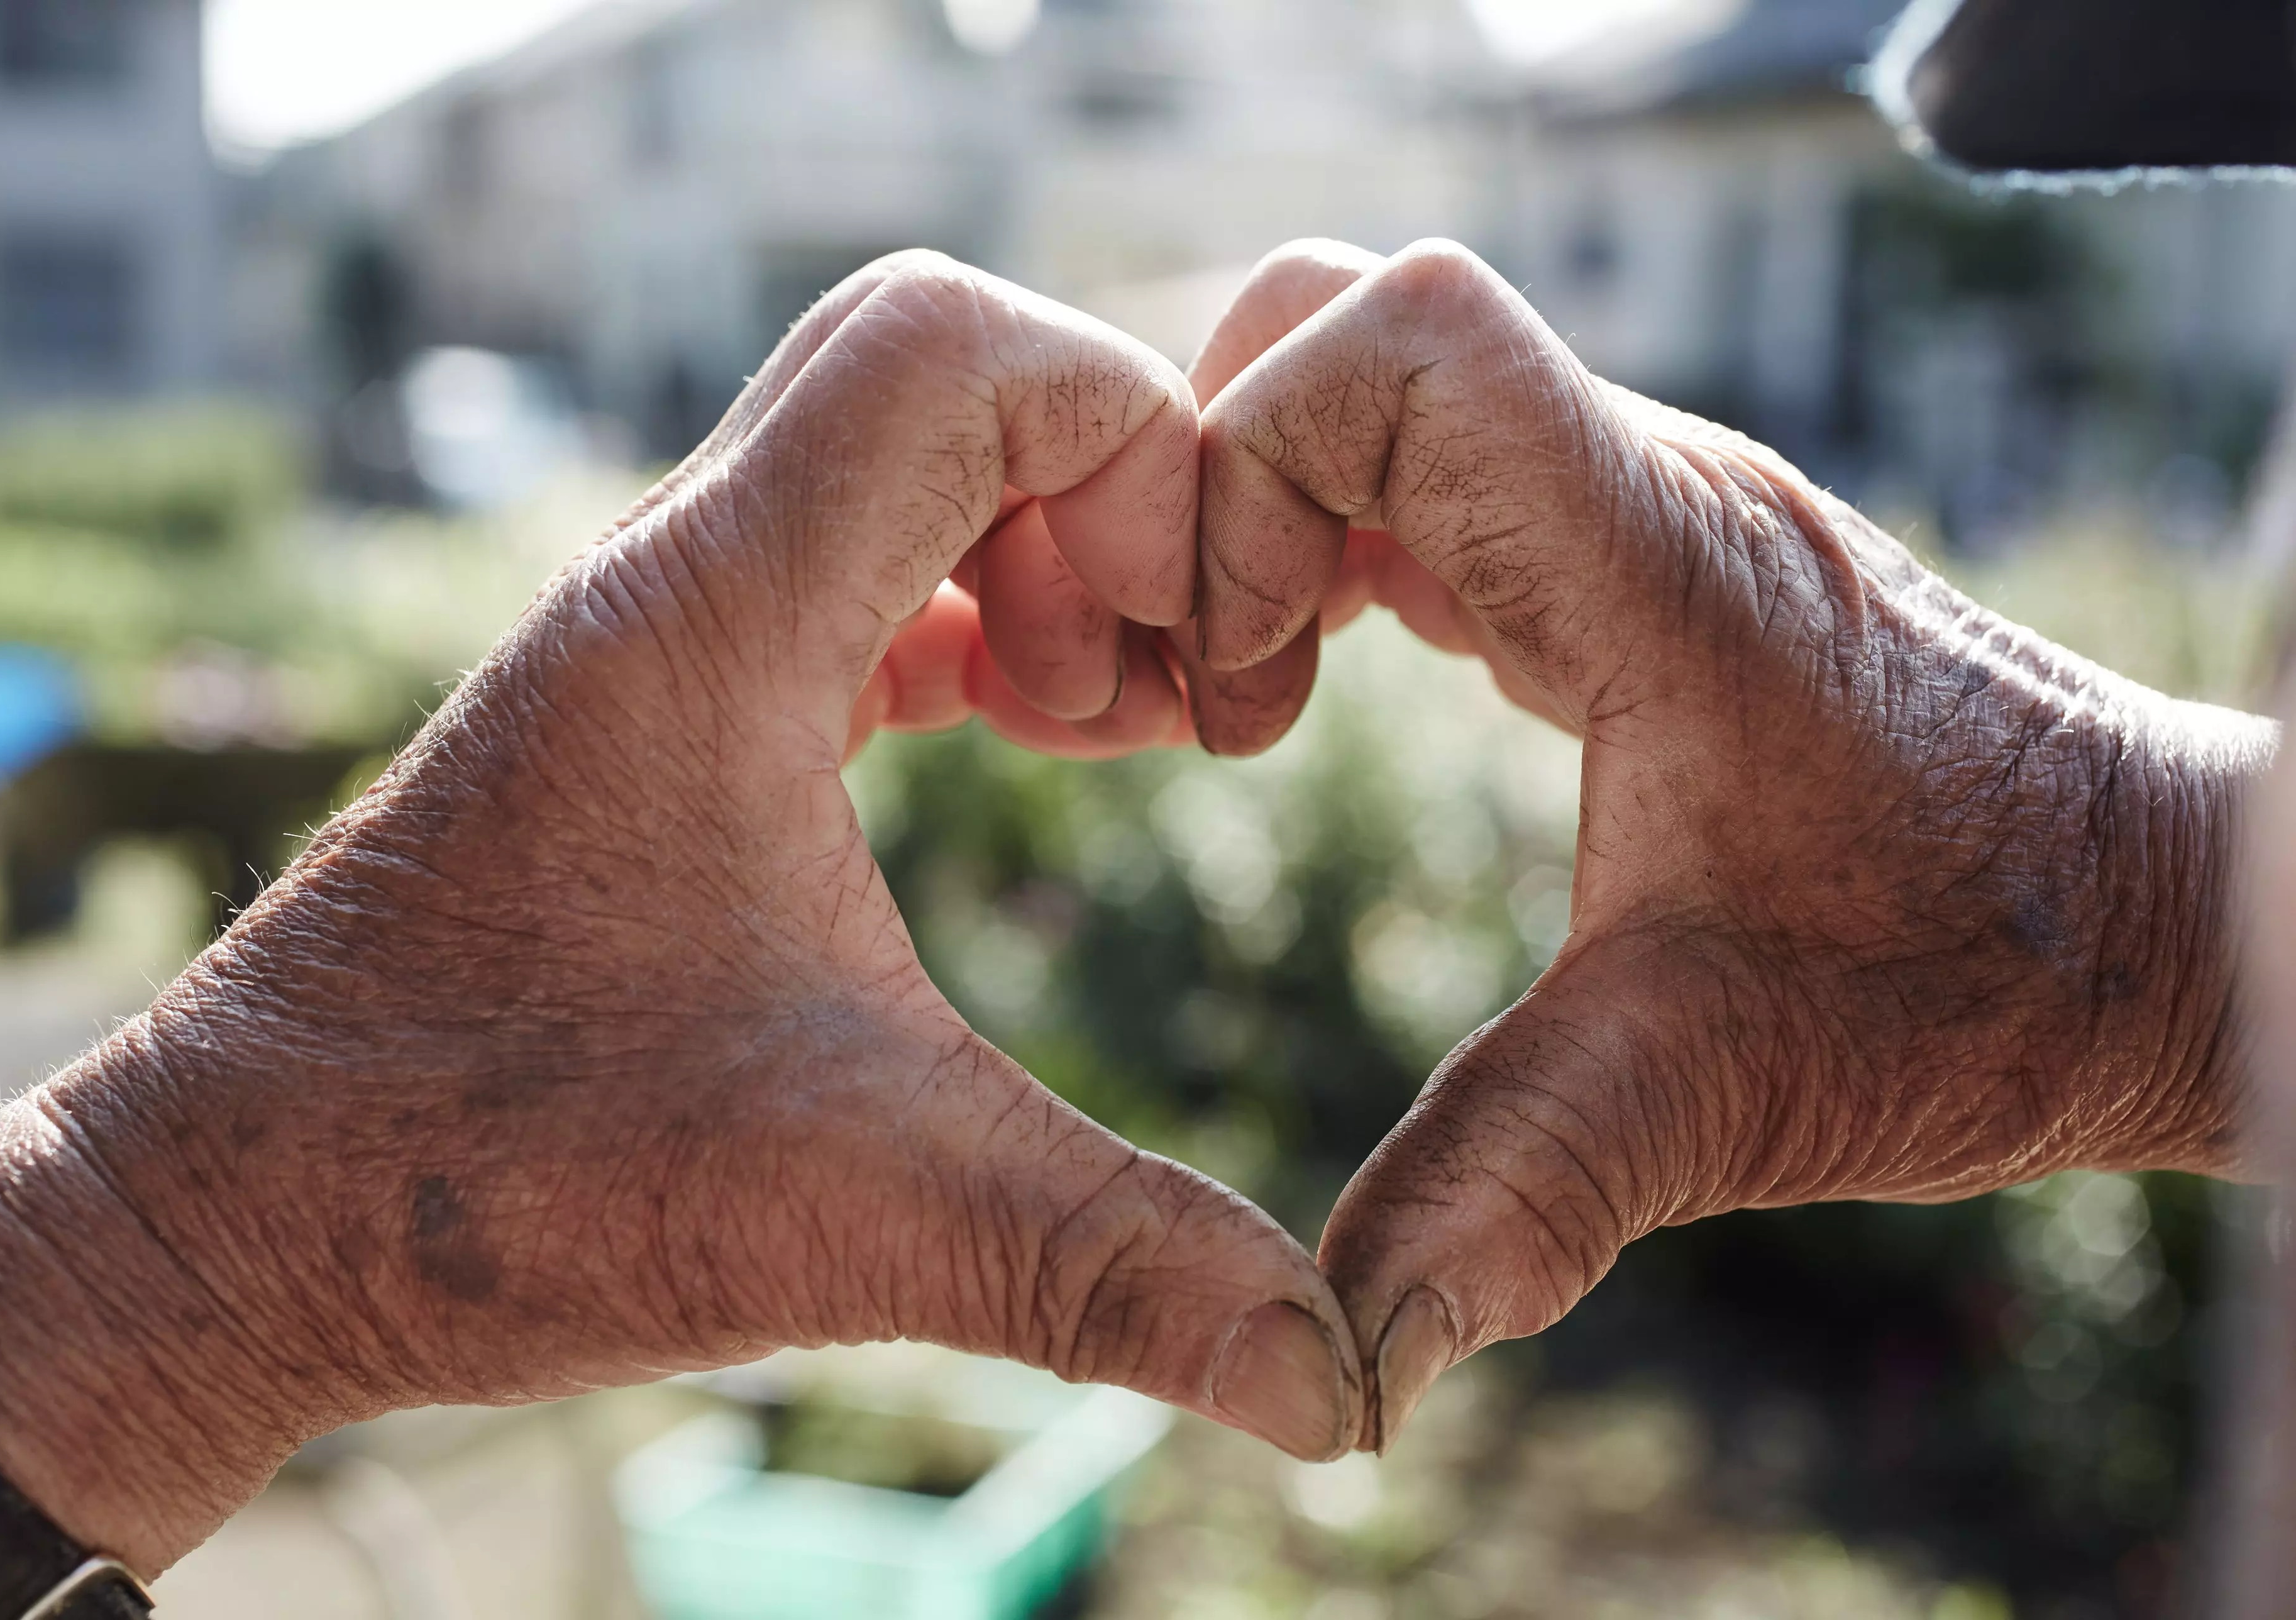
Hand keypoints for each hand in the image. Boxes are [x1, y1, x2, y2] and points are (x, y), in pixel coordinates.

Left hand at [0, 252, 1360, 1575]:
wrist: (228, 1214)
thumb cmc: (487, 1186)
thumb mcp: (850, 1215)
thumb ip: (1108, 1275)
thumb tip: (1336, 1392)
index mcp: (709, 626)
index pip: (953, 349)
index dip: (1130, 450)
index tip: (1172, 659)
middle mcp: (666, 589)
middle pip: (925, 364)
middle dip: (1097, 489)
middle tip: (1144, 684)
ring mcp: (648, 644)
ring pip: (876, 460)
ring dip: (1026, 555)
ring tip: (1097, 724)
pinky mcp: (644, 718)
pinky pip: (835, 571)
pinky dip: (954, 617)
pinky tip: (1009, 745)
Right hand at [1189, 238, 2278, 1451]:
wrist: (2153, 917)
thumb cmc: (1979, 974)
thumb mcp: (1721, 1087)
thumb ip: (1521, 1197)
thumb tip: (1347, 1365)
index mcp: (1649, 565)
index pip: (1394, 340)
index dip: (1254, 474)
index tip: (1247, 687)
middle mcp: (1632, 489)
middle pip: (1333, 318)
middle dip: (1214, 488)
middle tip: (1217, 695)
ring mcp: (1622, 507)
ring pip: (1362, 377)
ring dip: (1257, 519)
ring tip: (1244, 707)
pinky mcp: (1618, 554)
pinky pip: (1416, 468)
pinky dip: (1321, 553)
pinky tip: (1314, 692)